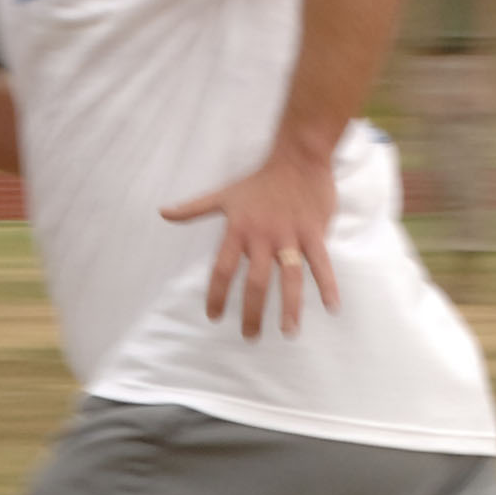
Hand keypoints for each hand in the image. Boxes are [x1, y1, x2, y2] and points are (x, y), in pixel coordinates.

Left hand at [161, 158, 340, 336]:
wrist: (297, 158)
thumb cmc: (260, 180)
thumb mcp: (224, 194)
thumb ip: (193, 208)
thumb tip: (163, 212)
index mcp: (239, 230)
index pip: (223, 269)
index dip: (217, 294)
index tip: (214, 316)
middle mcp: (263, 237)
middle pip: (256, 282)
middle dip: (253, 312)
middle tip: (250, 336)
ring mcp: (290, 236)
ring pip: (289, 277)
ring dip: (290, 306)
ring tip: (288, 331)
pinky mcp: (314, 232)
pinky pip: (321, 263)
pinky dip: (328, 285)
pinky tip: (332, 307)